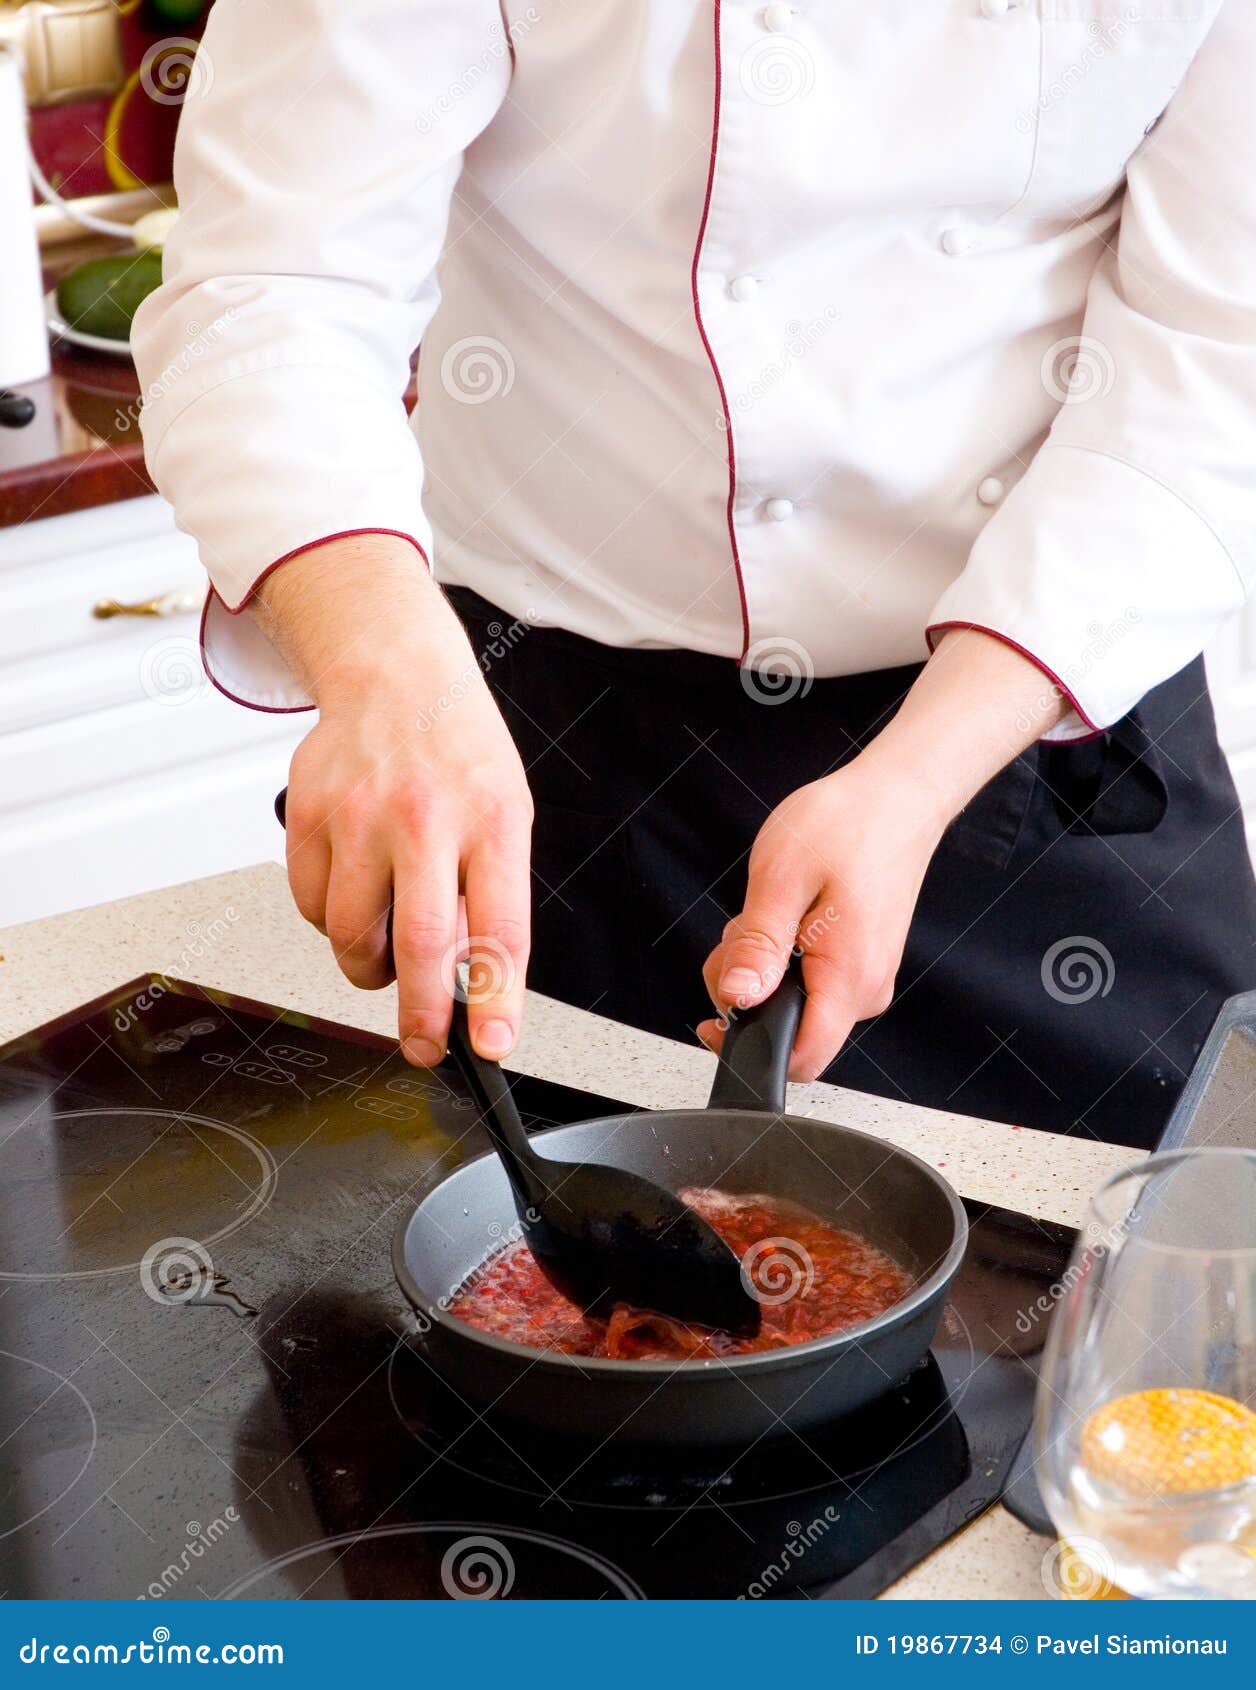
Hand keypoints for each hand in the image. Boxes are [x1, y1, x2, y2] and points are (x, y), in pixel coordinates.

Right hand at [257, 536, 532, 1065]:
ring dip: (371, 966)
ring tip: (389, 947)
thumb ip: (491, 894)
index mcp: (491, 821)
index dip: (496, 1001)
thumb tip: (470, 981)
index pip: (499, 930)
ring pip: (355, 937)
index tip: (491, 1045)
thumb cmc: (458, 752)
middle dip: (422, 1017)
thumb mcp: (505, 814)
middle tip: (425, 1047)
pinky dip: (334, 920)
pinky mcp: (307, 816)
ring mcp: (359, 817)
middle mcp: (425, 819)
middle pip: (421, 947)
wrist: (394, 675)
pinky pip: (313, 907)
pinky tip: (357, 889)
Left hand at [699, 627, 1067, 1079]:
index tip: (717, 1015)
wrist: (897, 796)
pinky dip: (783, 961)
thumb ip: (758, 946)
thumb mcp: (782, 879)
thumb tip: (736, 998)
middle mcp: (865, 989)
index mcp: (848, 977)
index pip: (800, 1059)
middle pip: (789, 1033)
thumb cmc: (848, 825)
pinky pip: (811, 985)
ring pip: (796, 1008)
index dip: (749, 1051)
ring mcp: (866, 978)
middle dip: (746, 995)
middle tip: (742, 936)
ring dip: (763, 972)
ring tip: (768, 915)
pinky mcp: (861, 964)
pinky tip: (786, 919)